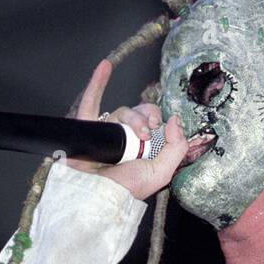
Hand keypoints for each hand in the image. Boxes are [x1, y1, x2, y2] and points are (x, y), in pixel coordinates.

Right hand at [64, 59, 187, 201]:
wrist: (98, 197)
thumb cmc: (126, 189)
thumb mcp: (161, 172)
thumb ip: (176, 147)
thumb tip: (176, 120)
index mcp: (142, 148)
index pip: (152, 121)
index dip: (156, 119)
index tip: (159, 127)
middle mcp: (125, 139)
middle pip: (137, 113)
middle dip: (144, 118)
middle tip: (147, 133)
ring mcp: (106, 133)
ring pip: (120, 111)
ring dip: (130, 117)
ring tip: (136, 133)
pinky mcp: (87, 130)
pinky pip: (90, 102)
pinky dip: (97, 83)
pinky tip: (105, 66)